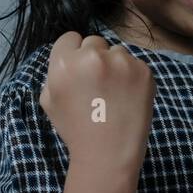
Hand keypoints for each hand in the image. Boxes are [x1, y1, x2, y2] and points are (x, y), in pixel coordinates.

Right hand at [38, 31, 154, 178]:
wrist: (108, 154)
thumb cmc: (75, 130)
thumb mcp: (49, 101)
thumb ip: (55, 73)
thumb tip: (69, 59)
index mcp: (64, 63)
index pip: (69, 38)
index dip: (73, 54)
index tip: (79, 70)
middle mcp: (92, 57)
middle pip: (94, 42)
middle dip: (94, 58)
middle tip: (97, 85)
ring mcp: (121, 62)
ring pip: (117, 51)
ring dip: (115, 66)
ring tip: (114, 93)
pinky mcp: (144, 70)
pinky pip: (136, 63)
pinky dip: (132, 76)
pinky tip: (128, 97)